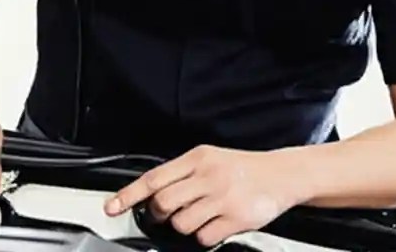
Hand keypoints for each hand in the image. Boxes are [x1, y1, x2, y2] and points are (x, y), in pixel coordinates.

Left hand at [105, 145, 300, 246]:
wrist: (283, 175)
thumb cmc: (244, 169)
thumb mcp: (211, 160)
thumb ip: (183, 174)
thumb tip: (150, 195)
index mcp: (199, 158)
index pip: (154, 178)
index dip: (129, 195)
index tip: (111, 207)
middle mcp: (209, 176)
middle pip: (163, 203)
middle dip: (160, 214)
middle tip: (169, 214)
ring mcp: (223, 197)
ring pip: (181, 223)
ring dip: (185, 226)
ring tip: (201, 216)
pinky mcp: (236, 218)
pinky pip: (204, 238)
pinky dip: (206, 236)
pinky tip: (217, 224)